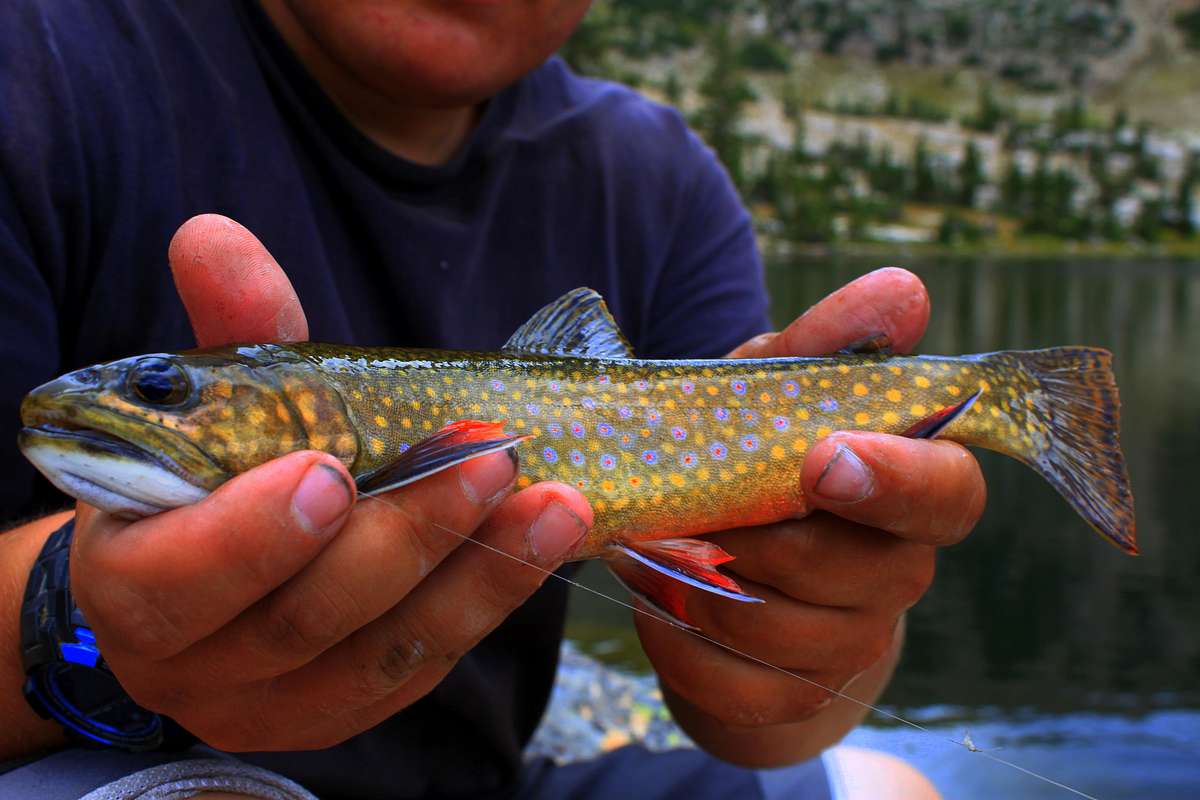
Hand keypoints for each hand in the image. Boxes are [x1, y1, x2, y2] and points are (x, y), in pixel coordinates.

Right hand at [68, 214, 591, 749]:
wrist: (216, 567)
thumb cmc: (217, 474)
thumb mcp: (222, 400)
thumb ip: (231, 329)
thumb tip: (212, 237)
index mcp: (133, 578)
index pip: (175, 581)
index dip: (251, 536)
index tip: (328, 471)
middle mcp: (197, 661)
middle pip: (302, 621)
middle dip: (403, 537)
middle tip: (487, 457)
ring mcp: (279, 699)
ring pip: (381, 656)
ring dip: (477, 573)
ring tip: (557, 501)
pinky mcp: (350, 707)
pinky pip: (425, 668)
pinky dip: (488, 602)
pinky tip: (543, 541)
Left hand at [635, 268, 985, 766]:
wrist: (718, 568)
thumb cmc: (757, 464)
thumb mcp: (770, 395)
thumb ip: (823, 346)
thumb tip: (903, 289)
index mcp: (911, 492)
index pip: (950, 494)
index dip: (895, 480)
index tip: (821, 459)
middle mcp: (897, 573)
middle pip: (860, 574)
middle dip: (765, 540)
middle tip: (697, 509)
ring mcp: (851, 646)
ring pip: (792, 636)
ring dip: (707, 587)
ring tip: (656, 545)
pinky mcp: (795, 700)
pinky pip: (742, 691)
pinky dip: (681, 646)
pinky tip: (657, 603)